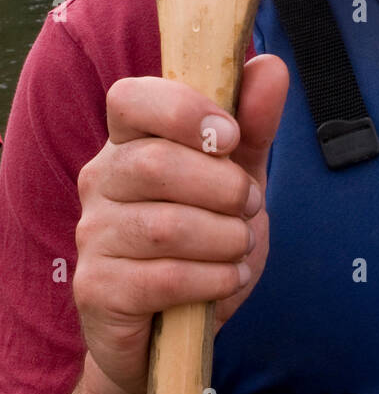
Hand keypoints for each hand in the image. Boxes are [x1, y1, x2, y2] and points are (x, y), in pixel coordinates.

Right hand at [73, 55, 288, 393]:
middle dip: (223, 187)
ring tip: (239, 246)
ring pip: (163, 227)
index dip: (183, 110)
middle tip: (249, 204)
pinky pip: (164, 279)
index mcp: (129, 141)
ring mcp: (92, 236)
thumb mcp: (238, 175)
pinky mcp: (97, 290)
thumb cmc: (205, 238)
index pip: (129, 98)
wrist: (176, 327)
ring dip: (223, 237)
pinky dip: (213, 279)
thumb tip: (270, 66)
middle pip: (154, 164)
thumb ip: (254, 124)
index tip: (231, 136)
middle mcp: (100, 181)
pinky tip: (227, 278)